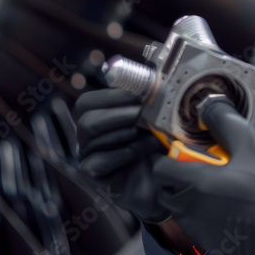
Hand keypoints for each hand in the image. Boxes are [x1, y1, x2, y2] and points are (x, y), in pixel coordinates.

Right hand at [75, 88, 168, 223]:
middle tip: (140, 114)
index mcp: (100, 116)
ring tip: (149, 134)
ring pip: (91, 139)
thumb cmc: (160, 142)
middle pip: (85, 119)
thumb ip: (147, 98)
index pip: (88, 102)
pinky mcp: (94, 176)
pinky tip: (143, 150)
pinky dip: (122, 153)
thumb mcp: (154, 116)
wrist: (168, 177)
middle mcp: (90, 136)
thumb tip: (149, 76)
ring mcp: (89, 156)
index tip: (137, 95)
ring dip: (124, 133)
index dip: (110, 96)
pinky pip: (97, 161)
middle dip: (116, 114)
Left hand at [153, 97, 254, 254]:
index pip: (160, 170)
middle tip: (201, 172)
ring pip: (179, 212)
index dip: (169, 160)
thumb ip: (223, 120)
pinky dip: (201, 219)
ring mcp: (199, 230)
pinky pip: (195, 228)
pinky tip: (224, 210)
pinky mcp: (211, 245)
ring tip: (214, 191)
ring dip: (188, 200)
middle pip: (166, 192)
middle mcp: (190, 209)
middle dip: (177, 181)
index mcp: (196, 182)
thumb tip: (205, 106)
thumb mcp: (248, 142)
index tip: (184, 156)